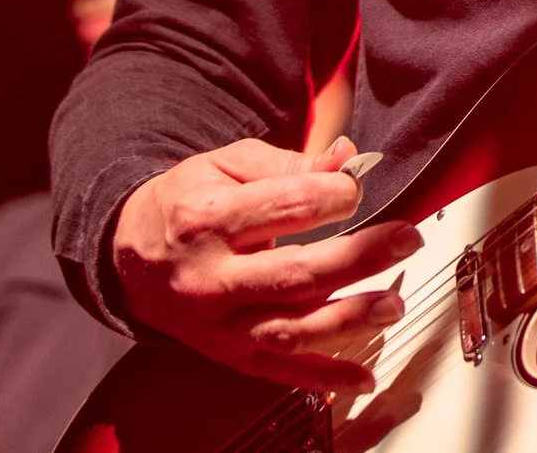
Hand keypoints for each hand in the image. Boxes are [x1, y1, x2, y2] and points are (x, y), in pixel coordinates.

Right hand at [111, 136, 421, 393]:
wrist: (129, 253)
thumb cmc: (188, 203)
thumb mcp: (226, 165)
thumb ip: (289, 164)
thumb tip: (347, 158)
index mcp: (207, 219)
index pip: (287, 207)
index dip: (336, 194)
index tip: (358, 186)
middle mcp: (209, 277)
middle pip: (293, 273)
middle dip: (358, 258)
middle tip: (406, 239)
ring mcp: (217, 323)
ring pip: (288, 329)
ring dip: (348, 320)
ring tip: (393, 305)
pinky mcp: (226, 352)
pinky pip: (278, 371)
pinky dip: (323, 377)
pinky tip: (362, 377)